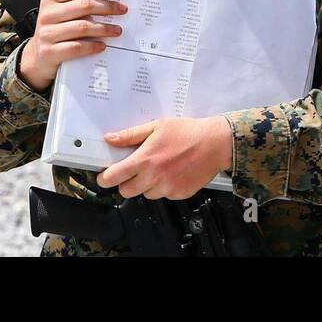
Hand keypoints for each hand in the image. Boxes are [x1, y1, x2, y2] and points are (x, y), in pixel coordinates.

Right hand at [18, 0, 124, 90]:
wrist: (37, 59)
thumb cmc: (56, 31)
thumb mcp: (61, 14)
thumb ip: (78, 4)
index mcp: (51, 0)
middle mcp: (47, 14)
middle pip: (84, 5)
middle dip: (107, 7)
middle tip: (123, 10)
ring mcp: (46, 34)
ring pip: (82, 27)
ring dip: (104, 28)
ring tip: (117, 30)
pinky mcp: (49, 52)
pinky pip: (76, 47)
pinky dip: (93, 46)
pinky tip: (103, 45)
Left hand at [97, 116, 232, 199]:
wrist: (216, 143)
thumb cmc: (189, 132)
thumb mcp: (158, 126)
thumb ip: (131, 135)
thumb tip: (111, 138)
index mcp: (145, 159)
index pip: (113, 177)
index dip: (105, 178)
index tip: (105, 175)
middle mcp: (154, 177)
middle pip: (126, 192)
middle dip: (126, 182)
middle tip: (134, 170)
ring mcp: (167, 188)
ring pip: (145, 194)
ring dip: (147, 185)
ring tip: (159, 168)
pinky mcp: (178, 194)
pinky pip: (163, 195)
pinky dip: (164, 187)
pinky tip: (172, 172)